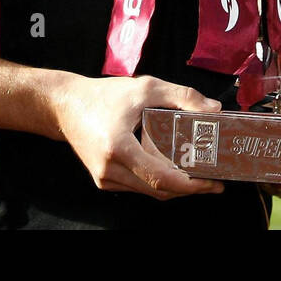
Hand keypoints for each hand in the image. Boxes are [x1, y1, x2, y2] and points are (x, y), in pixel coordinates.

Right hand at [53, 74, 224, 199]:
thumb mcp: (146, 88)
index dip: (189, 185)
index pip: (160, 178)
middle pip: (157, 190)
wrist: (66, 106)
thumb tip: (214, 110)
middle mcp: (109, 170)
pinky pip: (137, 187)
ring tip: (200, 177)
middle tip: (214, 182)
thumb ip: (182, 96)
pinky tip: (175, 173)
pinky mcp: (104, 180)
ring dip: (175, 188)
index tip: (212, 183)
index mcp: (118, 148)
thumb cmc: (104, 95)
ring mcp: (105, 178)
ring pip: (148, 192)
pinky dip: (158, 183)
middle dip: (189, 190)